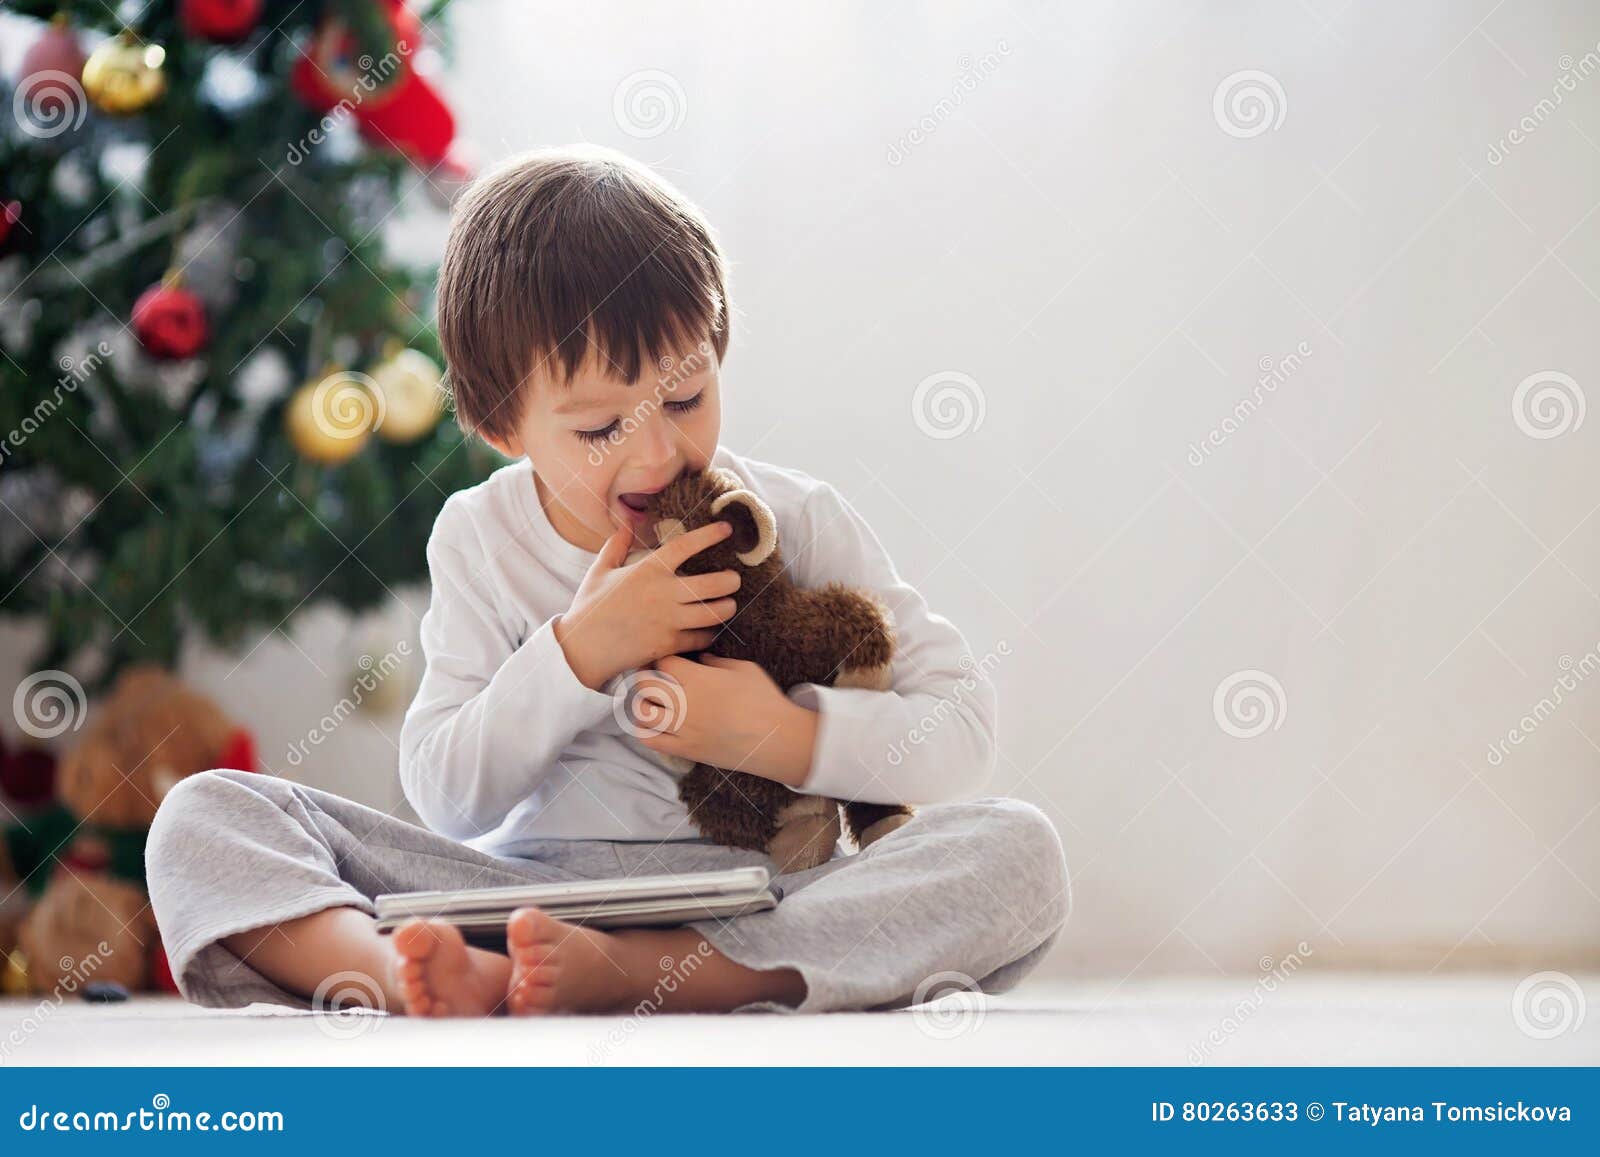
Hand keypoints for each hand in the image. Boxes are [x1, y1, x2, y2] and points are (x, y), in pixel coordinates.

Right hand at [554, 522, 742, 690]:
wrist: (582, 649)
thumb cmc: (590, 608)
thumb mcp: (599, 571)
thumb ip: (616, 546)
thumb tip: (626, 524)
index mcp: (647, 570)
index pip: (686, 546)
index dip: (709, 535)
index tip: (726, 529)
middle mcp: (662, 594)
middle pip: (714, 584)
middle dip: (731, 580)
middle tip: (734, 580)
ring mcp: (668, 621)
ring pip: (715, 613)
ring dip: (727, 608)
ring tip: (728, 604)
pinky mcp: (669, 644)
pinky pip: (702, 638)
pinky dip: (709, 633)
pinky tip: (709, 629)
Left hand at [635, 654, 817, 786]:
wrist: (777, 738)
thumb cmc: (764, 700)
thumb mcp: (743, 669)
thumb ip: (716, 661)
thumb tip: (701, 658)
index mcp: (700, 679)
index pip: (664, 662)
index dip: (663, 658)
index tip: (667, 661)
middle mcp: (686, 703)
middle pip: (645, 685)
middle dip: (645, 678)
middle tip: (652, 678)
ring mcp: (684, 728)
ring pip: (643, 714)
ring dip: (643, 704)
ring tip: (652, 702)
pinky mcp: (687, 749)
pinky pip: (652, 742)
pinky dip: (646, 731)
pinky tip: (654, 725)